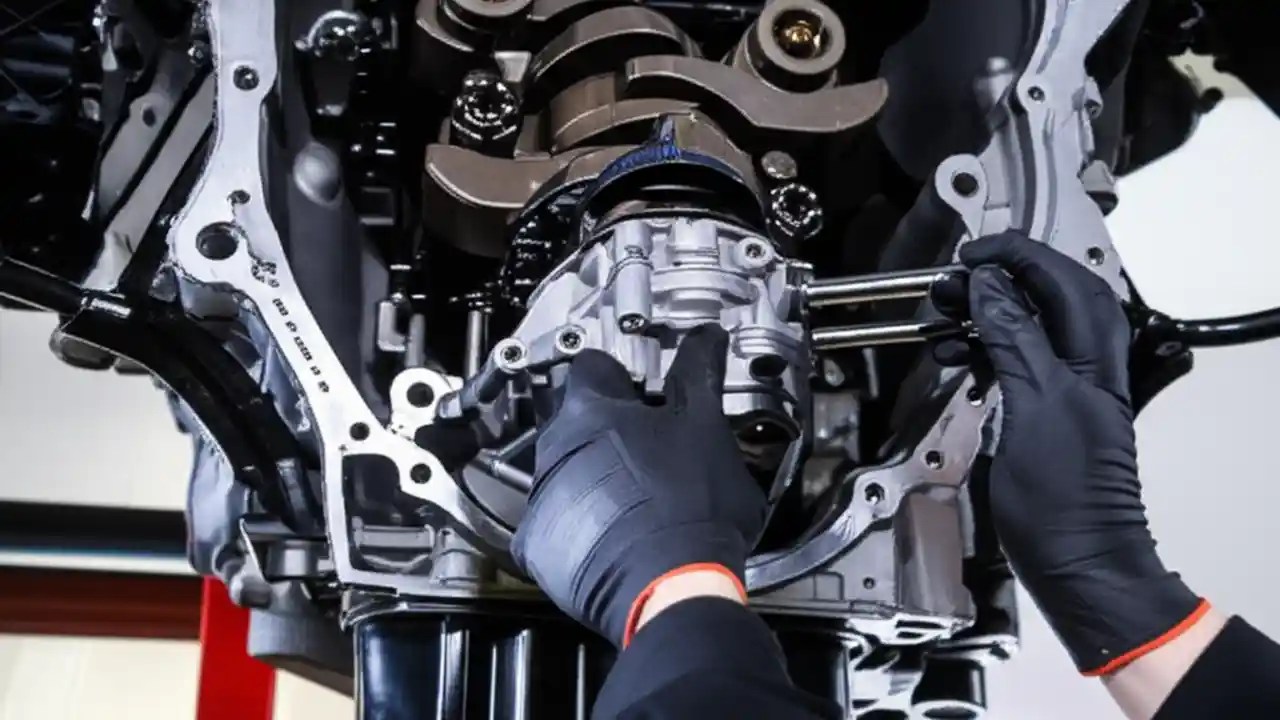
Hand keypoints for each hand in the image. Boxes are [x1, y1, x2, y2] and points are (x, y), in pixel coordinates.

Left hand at [512, 325, 765, 645]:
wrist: (671, 586)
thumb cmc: (689, 507)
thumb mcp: (706, 426)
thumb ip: (699, 373)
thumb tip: (704, 339)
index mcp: (591, 408)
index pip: (595, 365)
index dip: (625, 374)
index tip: (646, 387)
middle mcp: (555, 447)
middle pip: (579, 420)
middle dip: (613, 429)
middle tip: (656, 447)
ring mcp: (543, 497)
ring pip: (567, 470)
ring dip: (597, 475)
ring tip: (643, 496)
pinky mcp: (540, 545)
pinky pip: (556, 522)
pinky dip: (580, 523)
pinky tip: (617, 531)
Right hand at [933, 232, 1204, 675]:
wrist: (1077, 558)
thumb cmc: (1064, 495)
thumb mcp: (1033, 403)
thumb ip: (1013, 337)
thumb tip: (989, 286)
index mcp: (1093, 353)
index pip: (1057, 275)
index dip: (1012, 256)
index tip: (968, 256)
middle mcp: (1082, 362)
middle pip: (1040, 294)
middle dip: (989, 283)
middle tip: (943, 288)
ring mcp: (1062, 385)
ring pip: (1020, 326)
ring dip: (977, 317)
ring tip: (937, 323)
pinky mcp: (1041, 409)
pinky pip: (1010, 358)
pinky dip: (979, 350)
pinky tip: (952, 358)